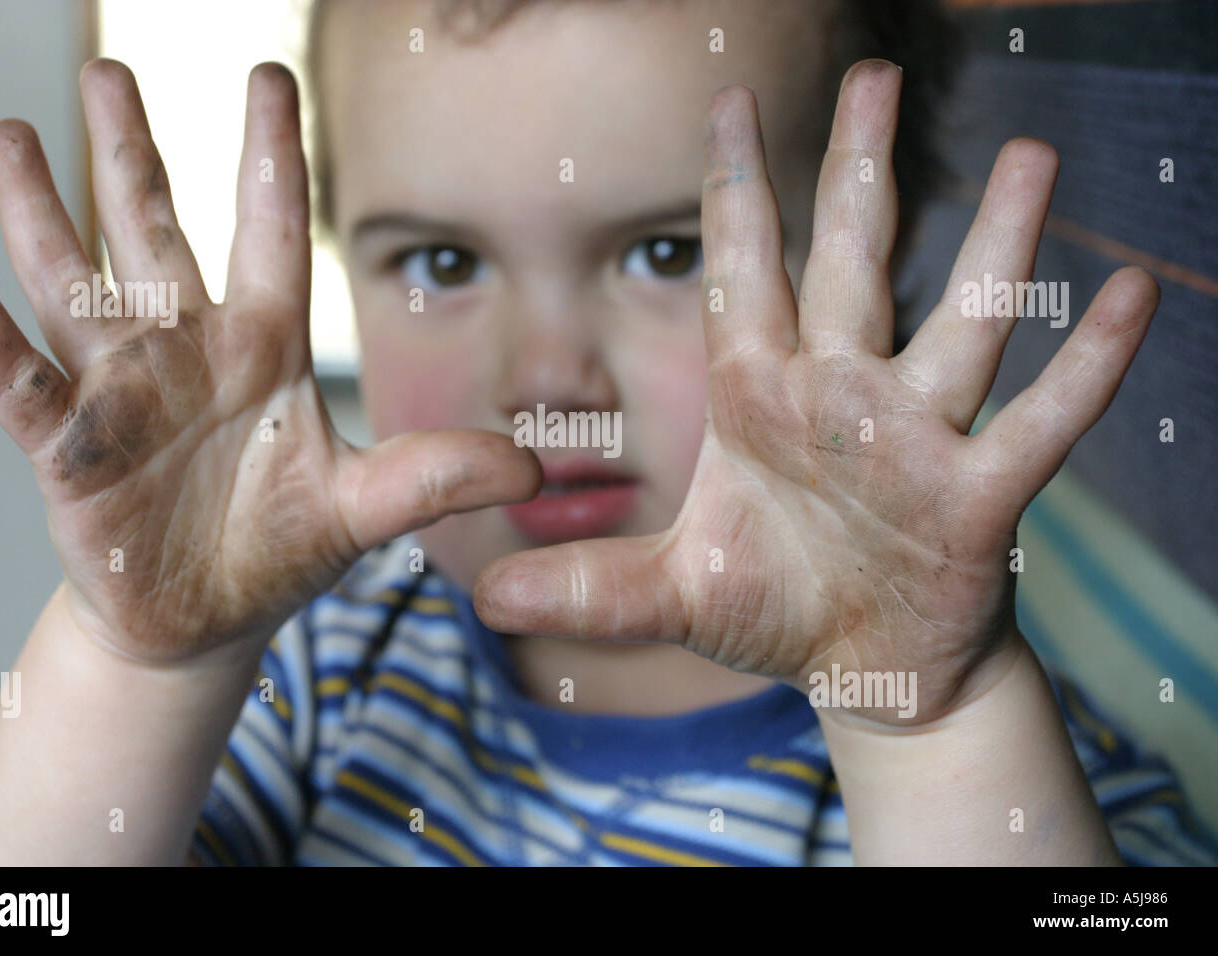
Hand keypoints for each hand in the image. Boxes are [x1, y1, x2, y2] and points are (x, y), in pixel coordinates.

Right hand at [0, 59, 539, 662]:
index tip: (270, 74)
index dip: (272, 155)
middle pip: (155, 231)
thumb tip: (534, 466)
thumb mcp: (366, 508)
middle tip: (109, 67)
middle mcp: (188, 350)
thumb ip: (437, 476)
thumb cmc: (280, 553)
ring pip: (75, 281)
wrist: (204, 625)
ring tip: (10, 134)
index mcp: (264, 347)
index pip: (273, 230)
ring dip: (40, 211)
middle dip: (133, 152)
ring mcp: (122, 391)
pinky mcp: (70, 447)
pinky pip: (18, 373)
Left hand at [473, 60, 1157, 725]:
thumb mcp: (670, 598)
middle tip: (874, 75)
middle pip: (851, 266)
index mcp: (761, 403)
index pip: (744, 276)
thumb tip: (483, 598)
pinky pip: (1038, 424)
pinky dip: (1082, 368)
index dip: (735, 193)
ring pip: (958, 324)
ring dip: (993, 244)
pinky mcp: (978, 500)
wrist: (860, 672)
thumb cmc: (772, 610)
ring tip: (1030, 155)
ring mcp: (914, 441)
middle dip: (858, 173)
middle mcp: (840, 399)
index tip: (728, 105)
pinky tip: (1131, 293)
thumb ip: (588, 588)